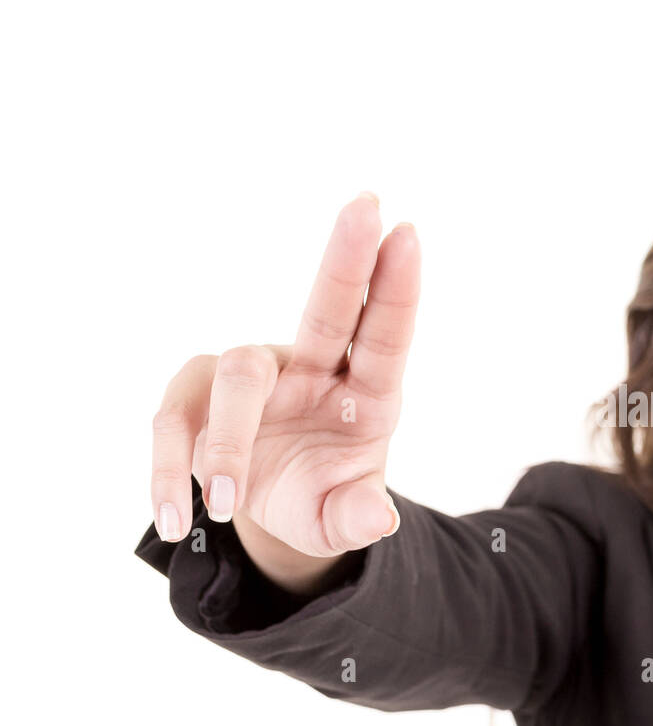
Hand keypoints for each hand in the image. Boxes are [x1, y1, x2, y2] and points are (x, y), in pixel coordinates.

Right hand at [150, 192, 420, 556]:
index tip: (408, 232)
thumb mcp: (340, 518)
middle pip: (326, 307)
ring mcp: (253, 377)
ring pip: (238, 379)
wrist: (265, 511)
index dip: (397, 289)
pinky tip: (177, 519)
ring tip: (225, 508)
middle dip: (346, 260)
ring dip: (229, 443)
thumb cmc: (320, 498)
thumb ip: (358, 518)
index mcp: (366, 393)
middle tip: (367, 204)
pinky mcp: (196, 395)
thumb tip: (378, 521)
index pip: (385, 336)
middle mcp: (310, 369)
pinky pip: (176, 422)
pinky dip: (170, 471)